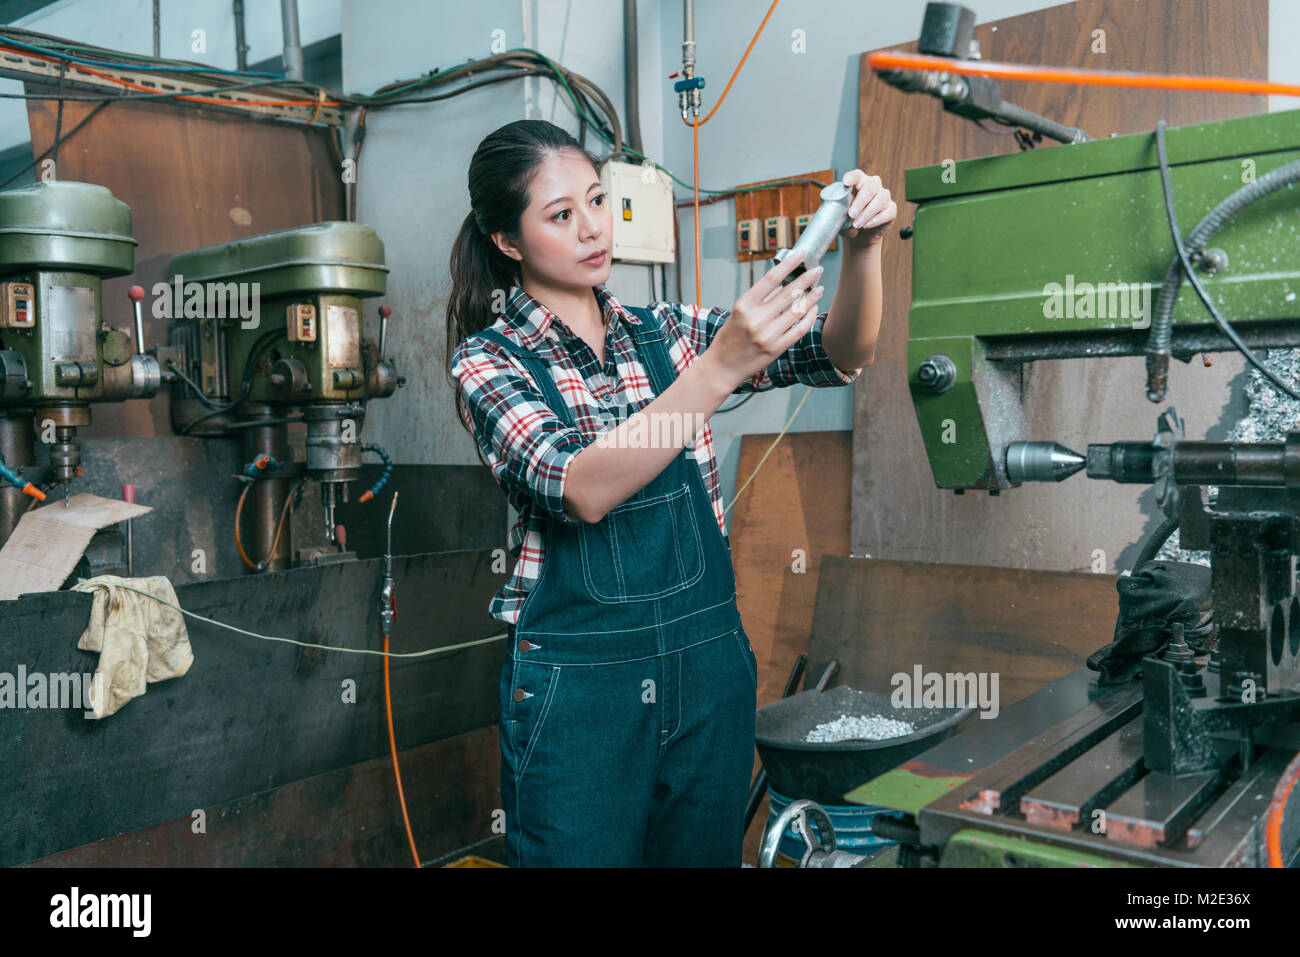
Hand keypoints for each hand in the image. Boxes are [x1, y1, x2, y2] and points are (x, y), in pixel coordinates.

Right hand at [707, 249, 825, 385]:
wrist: (722, 367)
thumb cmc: (729, 337)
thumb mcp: (737, 313)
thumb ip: (759, 300)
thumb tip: (782, 285)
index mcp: (744, 306)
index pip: (771, 278)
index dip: (789, 264)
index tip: (801, 255)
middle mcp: (756, 319)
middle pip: (788, 293)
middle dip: (806, 279)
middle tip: (818, 270)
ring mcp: (767, 335)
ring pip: (797, 311)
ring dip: (811, 297)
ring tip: (819, 288)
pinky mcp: (776, 349)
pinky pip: (798, 330)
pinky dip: (808, 318)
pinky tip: (813, 309)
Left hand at [840, 169, 895, 247]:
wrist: (858, 236)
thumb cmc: (847, 222)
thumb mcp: (838, 215)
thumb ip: (836, 210)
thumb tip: (830, 210)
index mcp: (859, 182)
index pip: (856, 175)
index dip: (852, 177)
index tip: (846, 182)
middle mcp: (873, 185)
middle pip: (870, 188)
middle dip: (860, 202)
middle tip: (851, 214)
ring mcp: (884, 196)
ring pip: (879, 200)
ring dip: (867, 213)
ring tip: (857, 225)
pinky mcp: (891, 209)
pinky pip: (887, 212)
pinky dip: (876, 220)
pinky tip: (867, 225)